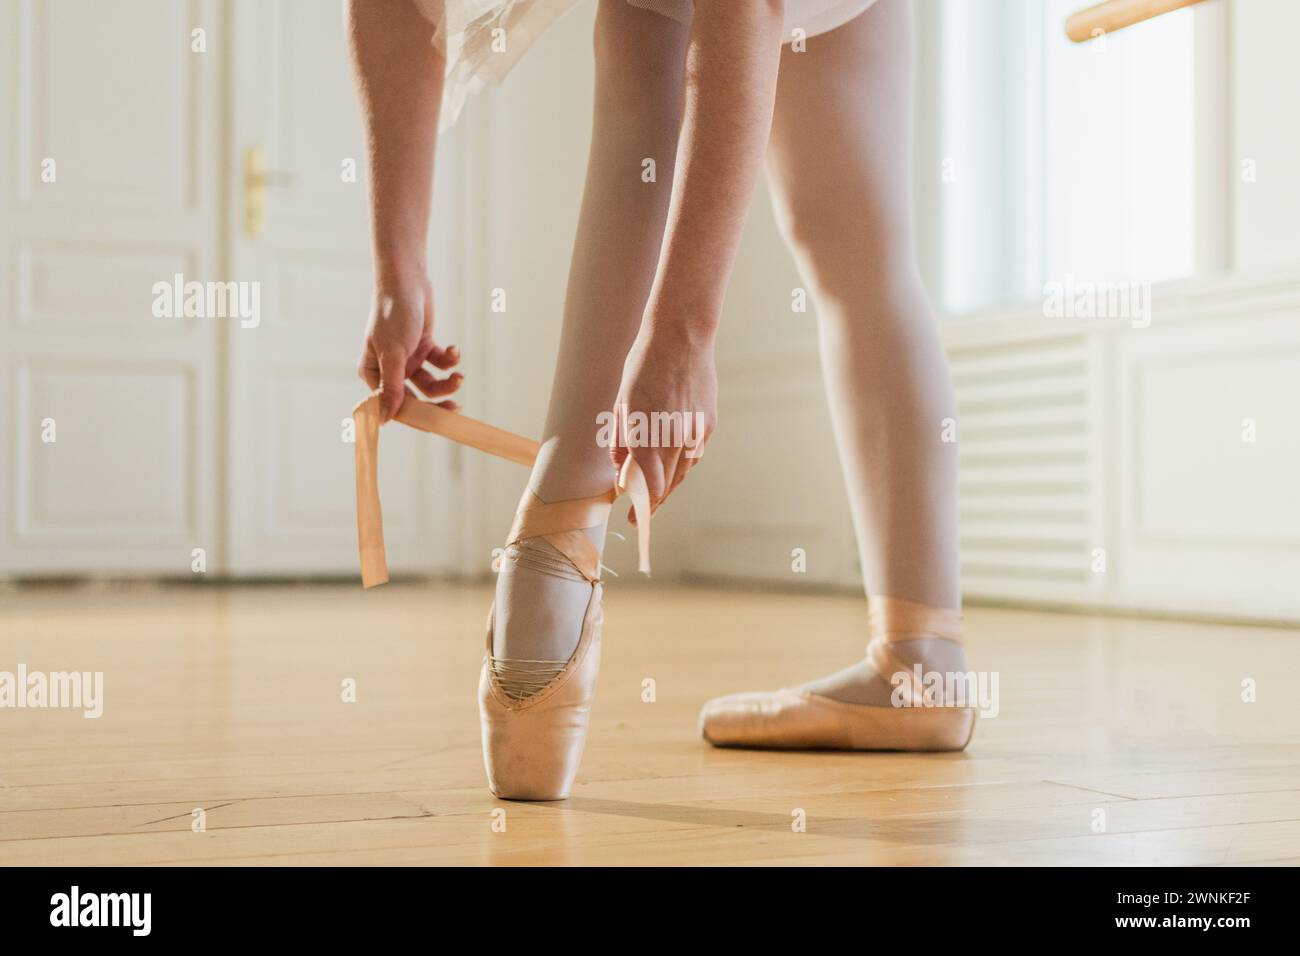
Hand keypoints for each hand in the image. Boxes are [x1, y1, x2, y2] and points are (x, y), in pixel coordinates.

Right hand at [358, 275, 460, 420]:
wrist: (407, 280)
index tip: (436, 424)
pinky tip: (454, 350)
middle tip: (455, 410)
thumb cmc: (393, 315)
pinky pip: (439, 364)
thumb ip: (391, 388)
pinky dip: (449, 359)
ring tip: (459, 376)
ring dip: (447, 382)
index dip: (414, 416)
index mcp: (372, 373)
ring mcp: (407, 359)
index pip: (392, 406)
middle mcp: (388, 369)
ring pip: (430, 384)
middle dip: (436, 403)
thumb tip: (383, 421)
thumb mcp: (393, 354)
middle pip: (415, 399)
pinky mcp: (423, 347)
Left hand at [610, 326, 716, 522]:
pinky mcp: (707, 425)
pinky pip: (693, 455)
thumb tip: (621, 470)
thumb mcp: (622, 402)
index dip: (642, 505)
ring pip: (682, 473)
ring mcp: (694, 432)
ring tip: (655, 494)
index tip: (635, 516)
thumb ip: (622, 440)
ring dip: (668, 486)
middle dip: (652, 502)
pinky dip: (682, 464)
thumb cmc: (644, 365)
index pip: (649, 486)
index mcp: (646, 432)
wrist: (681, 336)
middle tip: (641, 513)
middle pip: (666, 485)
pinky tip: (671, 467)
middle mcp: (672, 437)